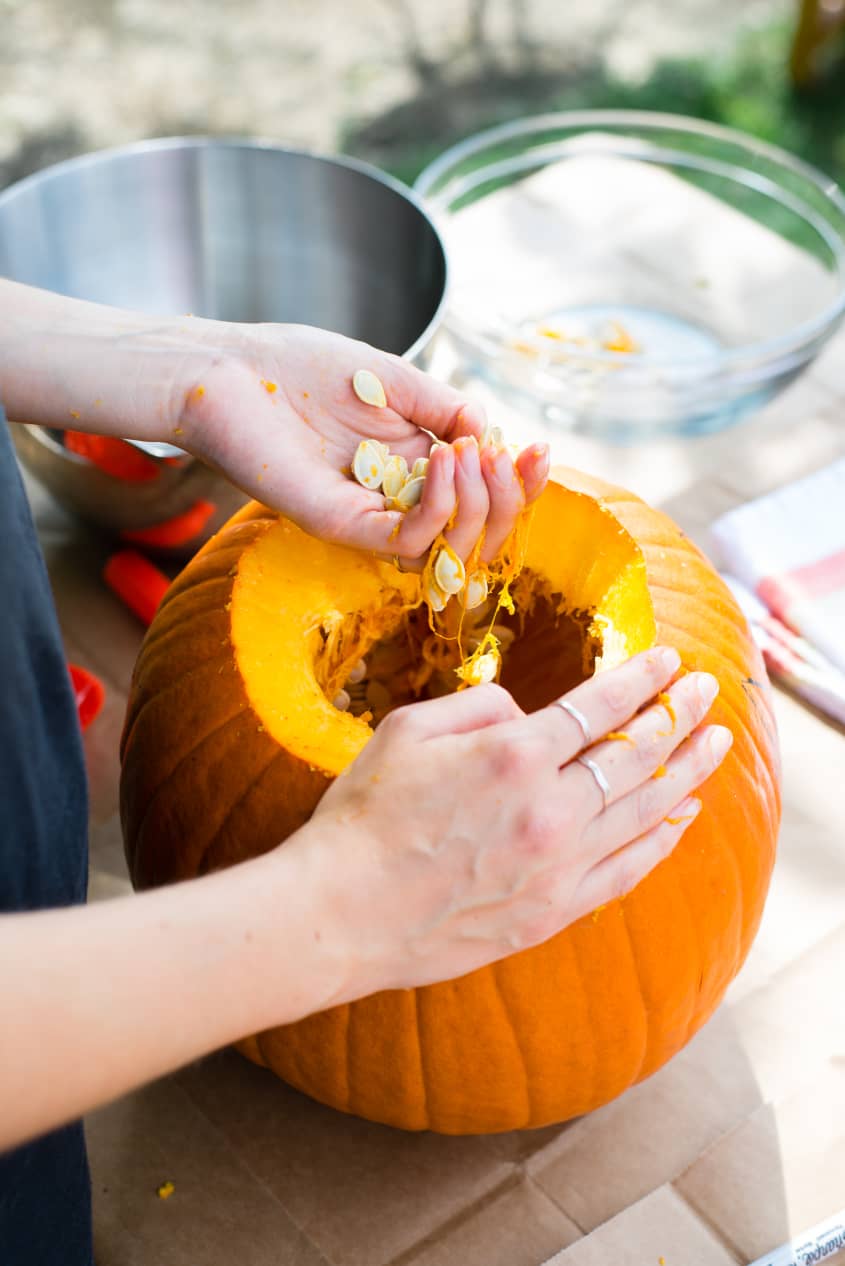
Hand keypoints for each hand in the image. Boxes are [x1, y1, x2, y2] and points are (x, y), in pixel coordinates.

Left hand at [181, 323, 548, 566]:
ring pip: (448, 548)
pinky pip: (405, 543)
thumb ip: (443, 405)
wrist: (227, 369)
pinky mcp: (339, 524)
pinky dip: (439, 510)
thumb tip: (488, 433)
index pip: (481, 499)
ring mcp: (368, 517)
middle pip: (476, 534)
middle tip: (500, 455)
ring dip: (478, 504)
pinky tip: (442, 460)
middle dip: (508, 501)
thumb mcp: (390, 377)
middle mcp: (394, 501)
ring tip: (467, 452)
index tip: (540, 449)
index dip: (520, 485)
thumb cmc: (295, 368)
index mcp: (410, 469)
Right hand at [295, 647, 730, 1000]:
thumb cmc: (364, 815)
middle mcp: (549, 809)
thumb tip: (525, 714)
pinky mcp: (553, 911)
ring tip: (714, 746)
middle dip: (679, 716)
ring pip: (644, 812)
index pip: (600, 707)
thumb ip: (479, 707)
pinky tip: (681, 817)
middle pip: (636, 754)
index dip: (641, 680)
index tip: (669, 661)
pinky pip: (627, 870)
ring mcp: (558, 866)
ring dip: (685, 773)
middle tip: (706, 692)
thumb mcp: (408, 729)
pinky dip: (661, 840)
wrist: (341, 913)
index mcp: (513, 755)